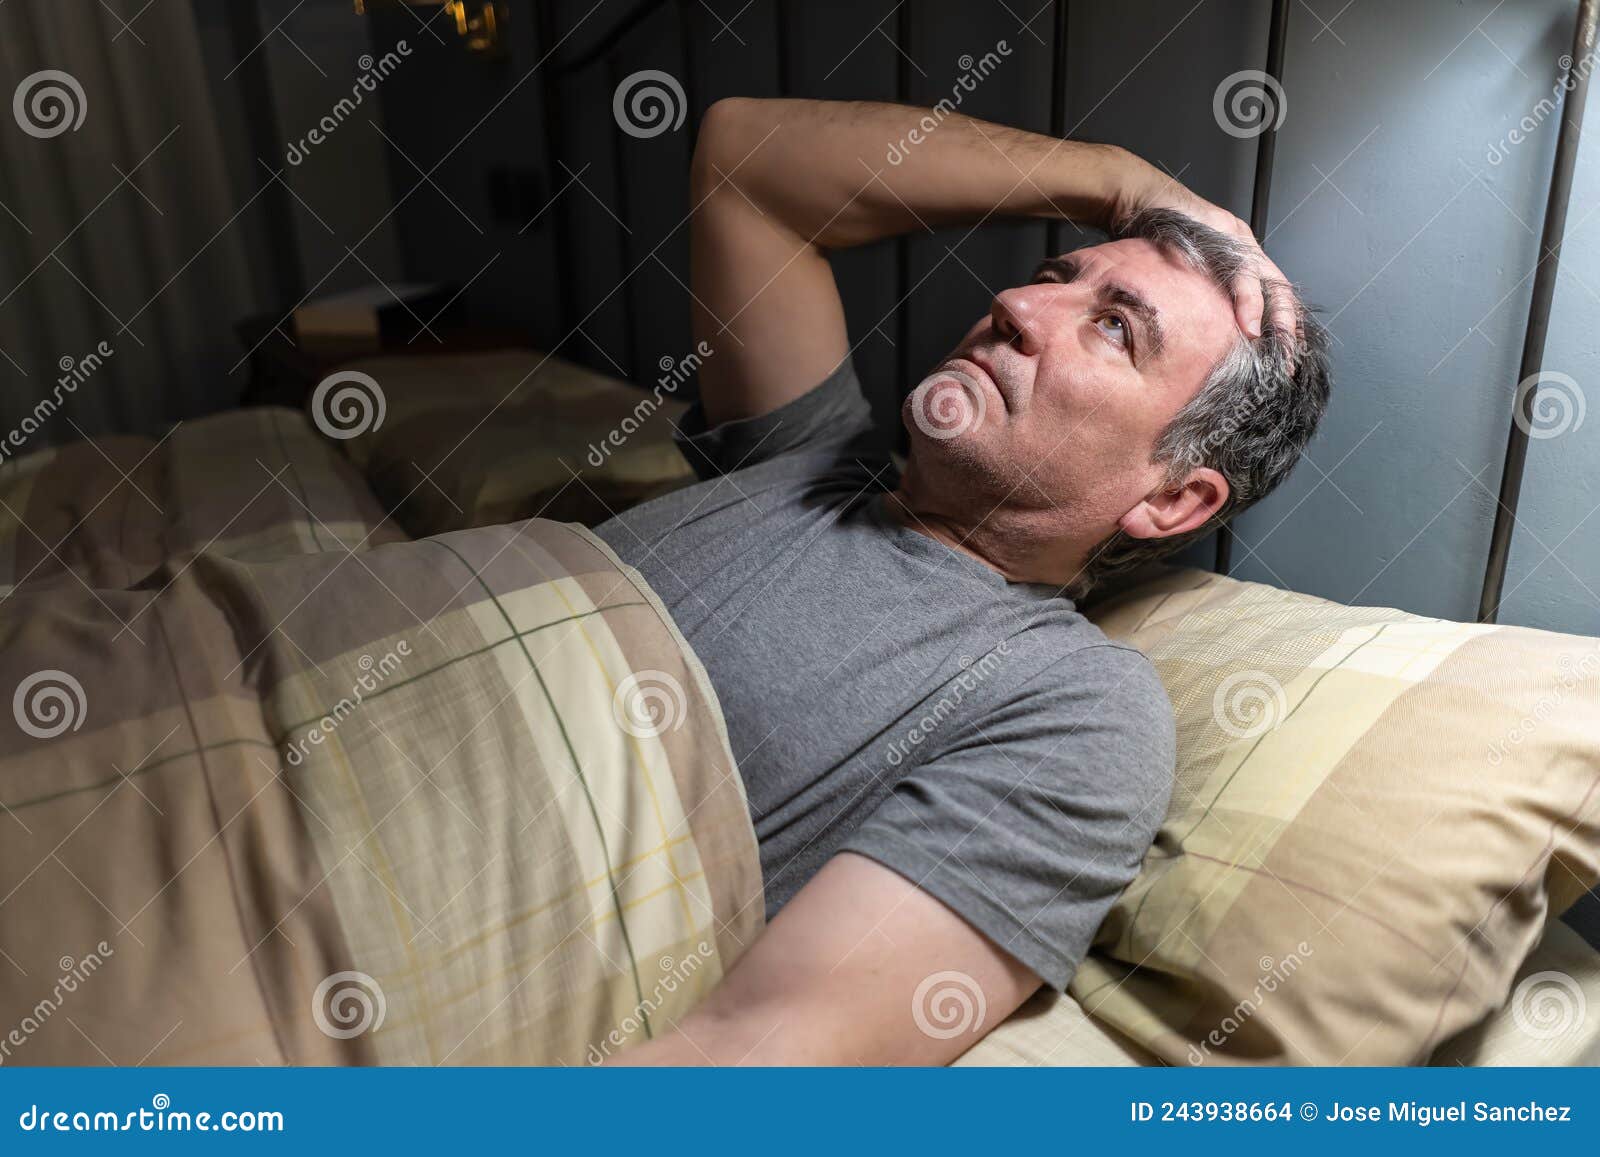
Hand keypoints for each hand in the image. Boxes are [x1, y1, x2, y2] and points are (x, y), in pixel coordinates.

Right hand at [1106, 150, 1298, 352]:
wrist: (1134, 199)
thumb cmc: (1149, 234)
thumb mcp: (1176, 271)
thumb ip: (1193, 290)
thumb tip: (1192, 326)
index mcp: (1237, 255)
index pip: (1270, 291)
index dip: (1281, 322)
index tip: (1288, 351)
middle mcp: (1243, 245)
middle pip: (1279, 288)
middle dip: (1288, 326)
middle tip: (1291, 357)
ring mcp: (1236, 237)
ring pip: (1269, 281)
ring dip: (1277, 318)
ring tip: (1278, 347)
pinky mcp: (1224, 233)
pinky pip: (1243, 271)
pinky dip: (1249, 301)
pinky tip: (1250, 324)